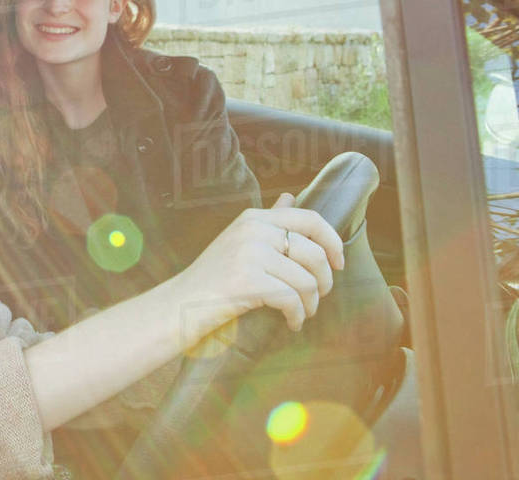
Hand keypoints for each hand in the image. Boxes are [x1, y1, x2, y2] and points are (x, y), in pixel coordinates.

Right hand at [172, 193, 344, 341]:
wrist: (180, 304)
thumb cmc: (212, 278)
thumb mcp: (239, 240)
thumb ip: (268, 221)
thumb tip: (291, 196)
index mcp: (253, 217)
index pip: (310, 219)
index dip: (332, 241)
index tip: (338, 264)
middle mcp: (253, 229)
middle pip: (314, 253)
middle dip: (324, 280)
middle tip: (317, 296)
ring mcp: (250, 253)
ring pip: (306, 280)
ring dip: (311, 303)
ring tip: (303, 313)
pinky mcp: (248, 280)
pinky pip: (292, 300)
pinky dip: (297, 316)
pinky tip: (292, 323)